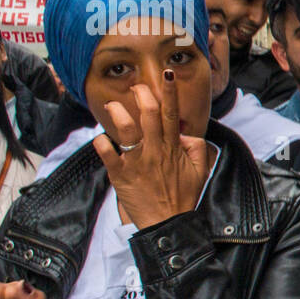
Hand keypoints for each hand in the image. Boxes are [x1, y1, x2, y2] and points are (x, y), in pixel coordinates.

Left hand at [93, 74, 210, 230]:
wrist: (168, 224)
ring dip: (119, 114)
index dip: (169, 93)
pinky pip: (108, 155)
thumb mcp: (200, 171)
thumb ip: (197, 148)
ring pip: (127, 130)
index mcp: (174, 148)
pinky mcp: (121, 175)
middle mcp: (156, 151)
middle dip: (143, 95)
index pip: (172, 114)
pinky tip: (99, 138)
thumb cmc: (183, 197)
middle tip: (137, 86)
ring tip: (113, 106)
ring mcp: (138, 162)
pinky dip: (102, 144)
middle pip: (149, 115)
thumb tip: (185, 133)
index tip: (166, 74)